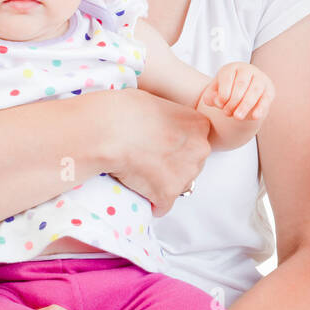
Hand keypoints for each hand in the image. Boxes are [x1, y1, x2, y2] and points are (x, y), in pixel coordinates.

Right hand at [106, 90, 211, 215]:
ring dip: (163, 184)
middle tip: (149, 160)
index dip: (176, 147)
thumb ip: (170, 119)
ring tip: (140, 173)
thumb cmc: (127, 111)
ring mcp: (186, 173)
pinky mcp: (168, 194)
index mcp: (199, 125)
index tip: (159, 145)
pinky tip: (137, 190)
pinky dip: (151, 202)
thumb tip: (162, 125)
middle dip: (173, 166)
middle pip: (191, 165)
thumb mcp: (157, 103)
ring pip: (178, 186)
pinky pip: (163, 206)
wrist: (110, 131)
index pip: (196, 143)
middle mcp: (200, 150)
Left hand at [204, 62, 274, 121]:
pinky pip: (266, 98)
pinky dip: (261, 107)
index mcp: (232, 68)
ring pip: (254, 90)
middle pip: (241, 84)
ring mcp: (260, 78)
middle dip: (233, 101)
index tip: (219, 105)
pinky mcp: (269, 89)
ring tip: (237, 117)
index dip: (223, 93)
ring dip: (245, 105)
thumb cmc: (226, 92)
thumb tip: (216, 101)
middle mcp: (247, 70)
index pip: (227, 78)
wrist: (242, 96)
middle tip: (227, 114)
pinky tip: (255, 116)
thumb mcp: (214, 93)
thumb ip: (210, 96)